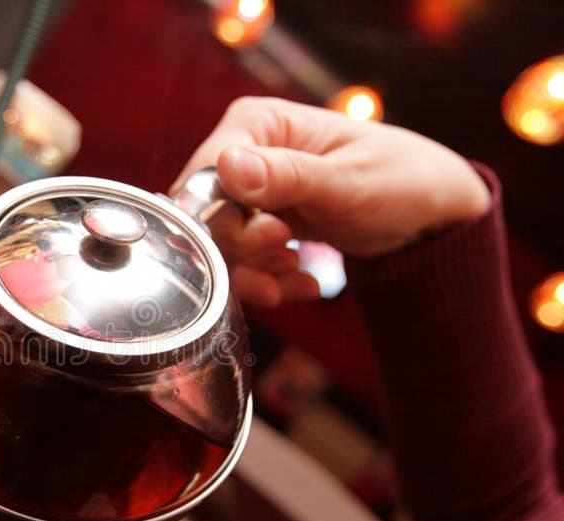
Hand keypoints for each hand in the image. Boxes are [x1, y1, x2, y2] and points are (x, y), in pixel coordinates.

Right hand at [175, 96, 490, 305]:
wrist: (431, 215)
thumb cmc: (402, 180)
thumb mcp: (348, 182)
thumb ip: (287, 176)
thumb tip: (227, 166)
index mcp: (257, 123)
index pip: (203, 176)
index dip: (222, 217)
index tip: (274, 235)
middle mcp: (243, 154)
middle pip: (205, 216)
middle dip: (243, 249)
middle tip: (288, 252)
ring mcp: (249, 193)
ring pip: (219, 246)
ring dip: (255, 272)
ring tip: (297, 275)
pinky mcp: (259, 225)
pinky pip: (241, 262)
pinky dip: (269, 281)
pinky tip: (303, 282)